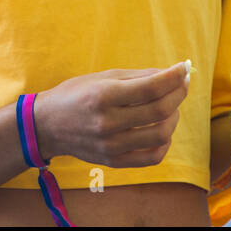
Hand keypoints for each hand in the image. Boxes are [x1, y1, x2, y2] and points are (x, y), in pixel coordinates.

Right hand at [33, 62, 188, 166]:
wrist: (46, 125)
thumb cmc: (76, 94)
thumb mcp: (104, 76)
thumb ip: (139, 76)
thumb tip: (173, 73)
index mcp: (104, 95)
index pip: (151, 88)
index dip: (174, 77)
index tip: (184, 68)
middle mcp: (107, 122)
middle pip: (160, 110)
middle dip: (179, 93)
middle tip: (181, 84)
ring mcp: (111, 145)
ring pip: (161, 134)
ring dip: (174, 117)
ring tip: (170, 106)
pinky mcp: (113, 161)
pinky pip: (152, 157)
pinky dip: (164, 142)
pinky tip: (161, 129)